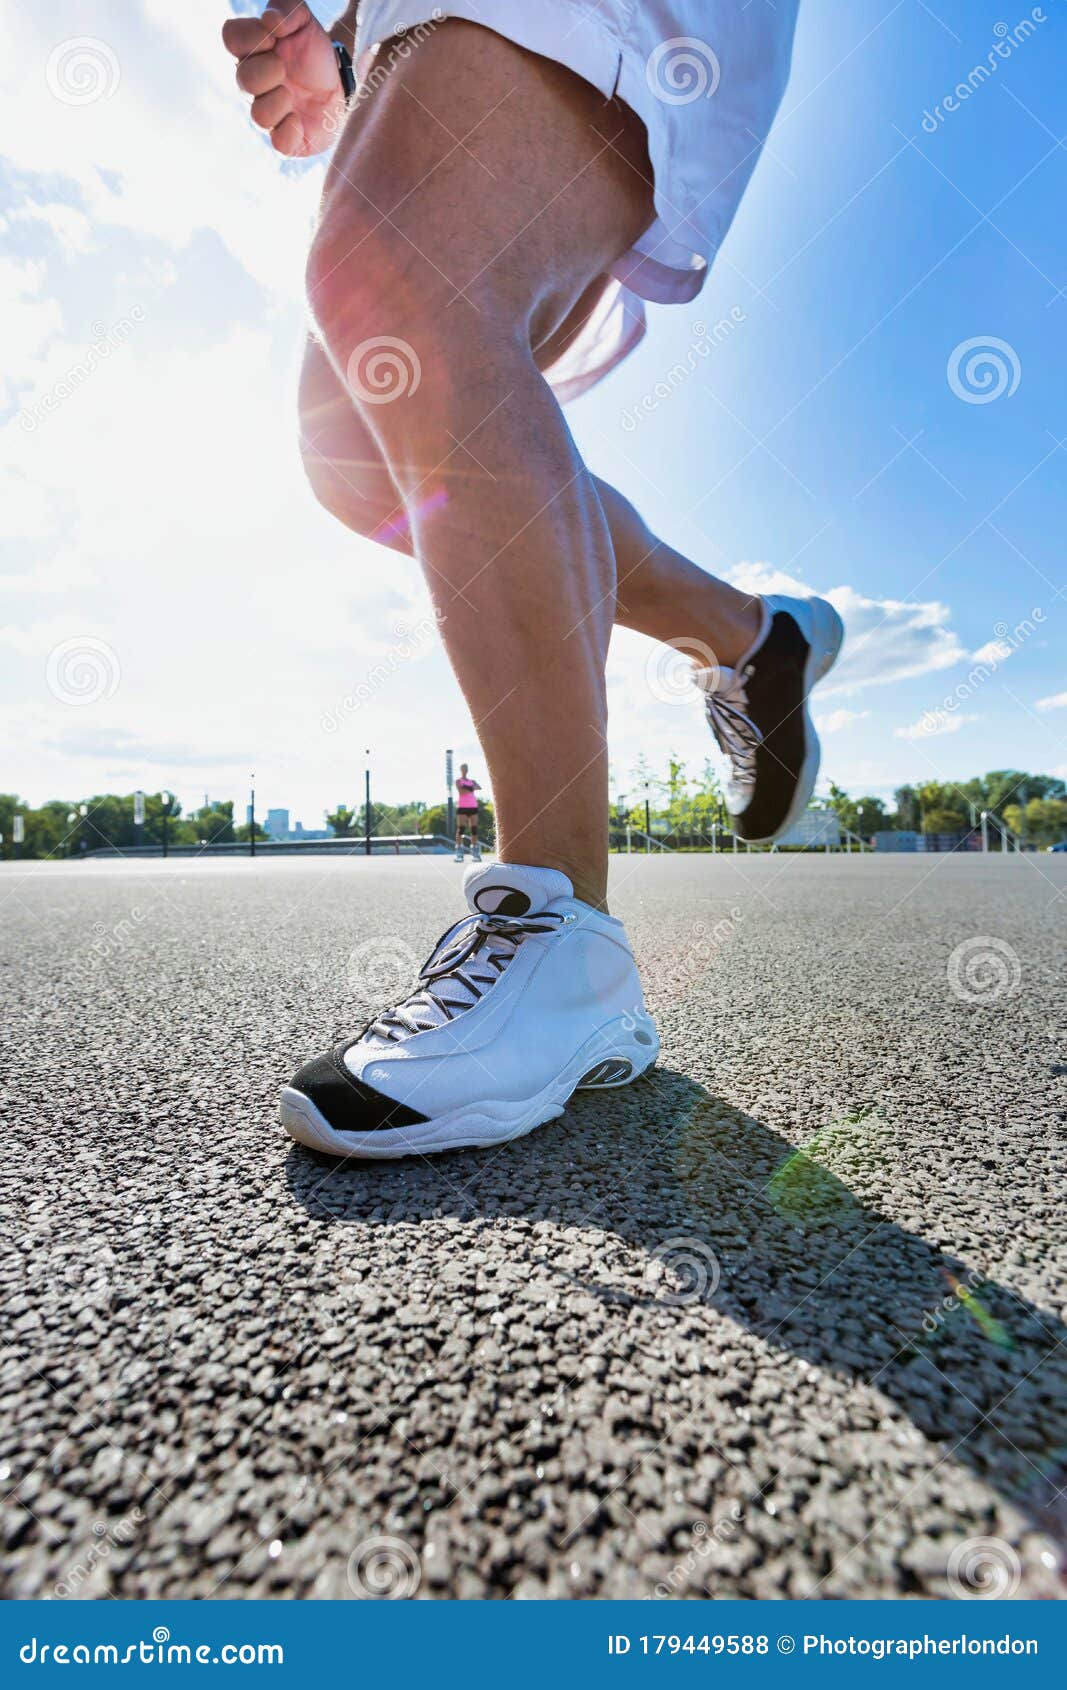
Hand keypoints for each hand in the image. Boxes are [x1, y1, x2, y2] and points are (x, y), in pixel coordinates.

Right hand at [222, 3, 345, 157]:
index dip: (253, 36)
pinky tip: (300, 120)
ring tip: (293, 95)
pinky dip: (291, 131)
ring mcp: (268, 112)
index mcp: (252, 51)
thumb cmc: (313, 53)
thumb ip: (288, 9)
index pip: (231, 36)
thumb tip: (270, 21)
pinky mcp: (286, 138)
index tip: (275, 37)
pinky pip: (279, 143)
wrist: (338, 86)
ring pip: (258, 116)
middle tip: (285, 68)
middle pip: (243, 79)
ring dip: (279, 102)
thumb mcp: (305, 21)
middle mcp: (253, 83)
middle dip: (269, 71)